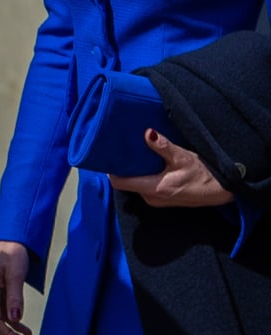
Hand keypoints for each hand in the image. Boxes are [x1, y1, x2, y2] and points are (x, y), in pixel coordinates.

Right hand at [0, 241, 33, 334]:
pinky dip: (14, 323)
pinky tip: (24, 330)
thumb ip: (15, 296)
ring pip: (0, 320)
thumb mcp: (15, 273)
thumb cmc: (11, 253)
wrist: (7, 240)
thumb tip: (15, 319)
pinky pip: (3, 313)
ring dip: (13, 333)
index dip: (7, 334)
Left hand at [111, 130, 232, 207]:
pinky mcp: (163, 200)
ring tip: (138, 155)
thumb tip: (147, 133)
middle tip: (125, 151)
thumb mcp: (183, 157)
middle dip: (125, 168)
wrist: (222, 191)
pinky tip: (151, 165)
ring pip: (137, 185)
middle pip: (127, 183)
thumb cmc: (204, 175)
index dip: (113, 170)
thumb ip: (163, 147)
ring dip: (137, 172)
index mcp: (153, 188)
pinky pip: (146, 188)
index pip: (120, 183)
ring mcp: (156, 200)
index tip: (111, 156)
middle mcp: (151, 198)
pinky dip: (146, 177)